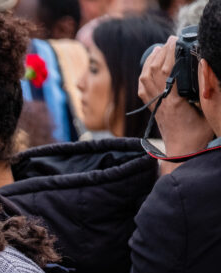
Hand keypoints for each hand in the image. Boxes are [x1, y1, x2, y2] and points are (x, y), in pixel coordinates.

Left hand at [138, 37, 213, 158]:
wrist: (182, 152)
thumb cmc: (198, 135)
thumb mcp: (209, 112)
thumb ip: (210, 94)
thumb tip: (209, 72)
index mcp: (174, 101)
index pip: (167, 71)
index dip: (169, 54)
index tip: (175, 40)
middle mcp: (161, 101)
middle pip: (154, 71)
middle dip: (161, 52)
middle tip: (171, 40)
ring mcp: (154, 105)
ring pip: (145, 78)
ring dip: (150, 61)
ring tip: (160, 48)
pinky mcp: (152, 108)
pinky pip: (142, 88)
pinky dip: (144, 74)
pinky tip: (149, 66)